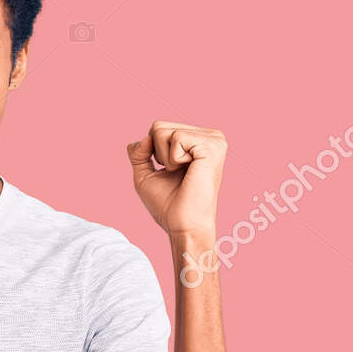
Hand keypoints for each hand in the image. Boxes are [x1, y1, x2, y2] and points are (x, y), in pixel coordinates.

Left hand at [127, 120, 225, 238]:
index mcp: (198, 141)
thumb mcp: (146, 174)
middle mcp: (209, 137)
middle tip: (176, 175)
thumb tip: (145, 137)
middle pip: (158, 126)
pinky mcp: (212, 146)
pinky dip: (173, 159)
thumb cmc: (168, 205)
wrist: (184, 225)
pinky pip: (176, 137)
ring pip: (163, 130)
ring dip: (165, 158)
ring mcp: (214, 140)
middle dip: (158, 154)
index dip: (153, 153)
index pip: (159, 128)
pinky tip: (190, 172)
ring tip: (183, 174)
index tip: (170, 173)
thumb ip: (139, 153)